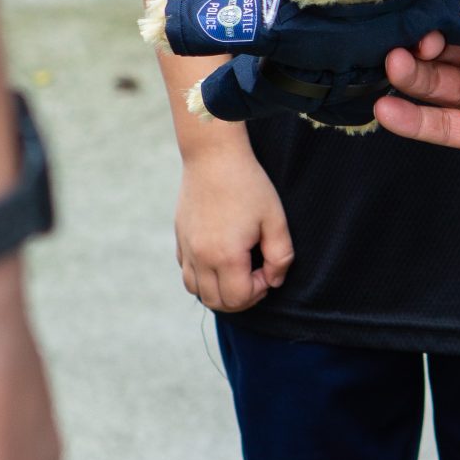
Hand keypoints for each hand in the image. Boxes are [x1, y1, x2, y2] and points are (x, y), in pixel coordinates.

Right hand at [176, 145, 293, 312]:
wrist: (214, 157)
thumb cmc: (249, 185)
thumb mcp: (275, 219)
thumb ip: (280, 256)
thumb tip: (274, 281)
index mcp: (225, 255)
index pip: (238, 299)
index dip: (258, 291)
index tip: (267, 269)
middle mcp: (200, 257)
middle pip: (215, 302)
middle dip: (240, 297)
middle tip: (256, 274)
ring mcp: (186, 249)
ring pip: (196, 291)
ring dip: (219, 290)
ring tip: (238, 270)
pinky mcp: (179, 239)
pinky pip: (187, 273)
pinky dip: (203, 277)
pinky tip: (221, 258)